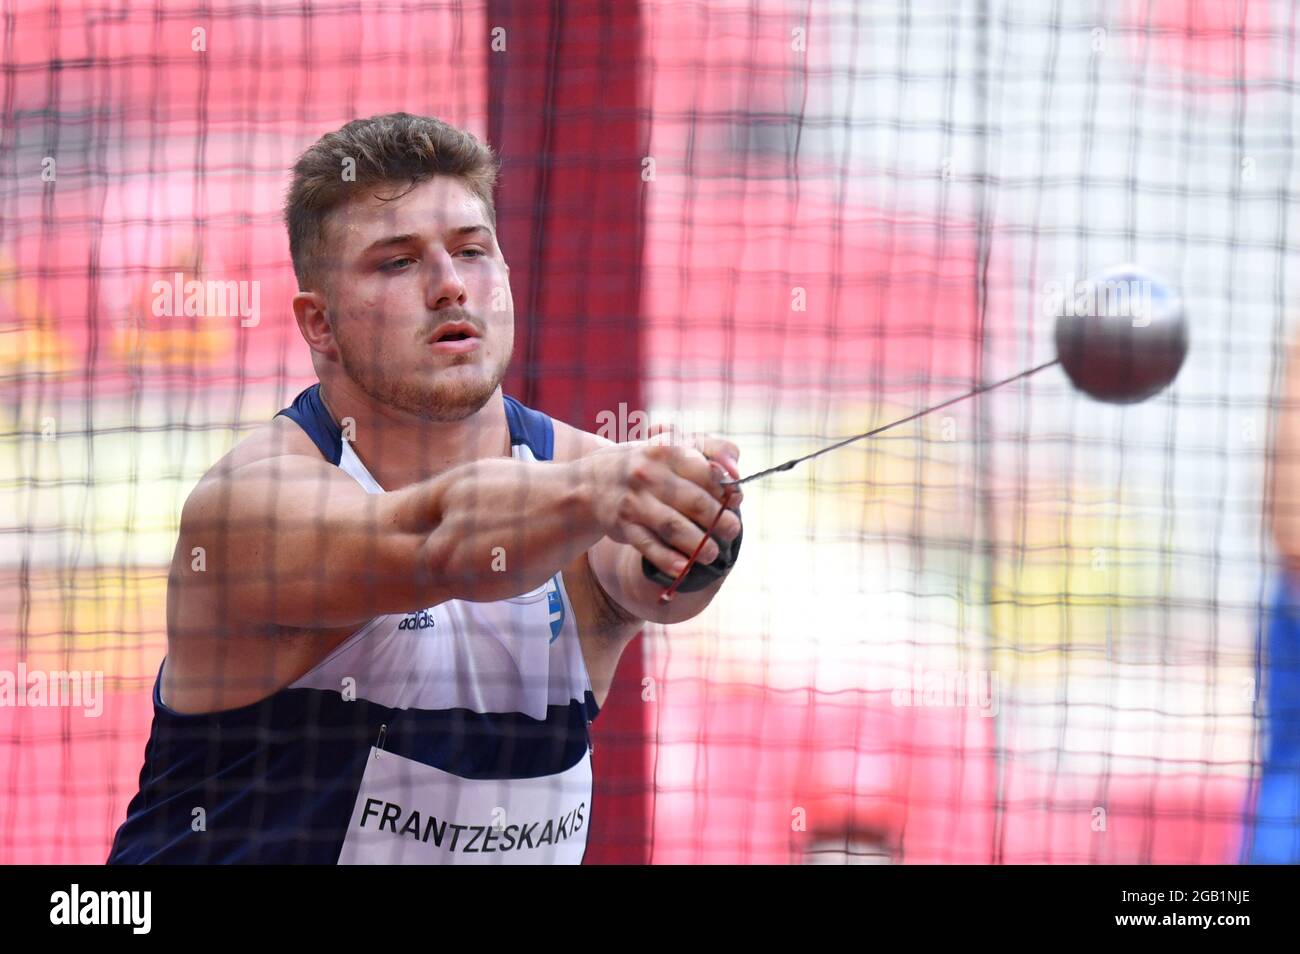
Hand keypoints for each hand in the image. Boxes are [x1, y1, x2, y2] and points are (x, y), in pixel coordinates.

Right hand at [577, 429, 742, 579]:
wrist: (591, 482)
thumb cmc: (646, 464)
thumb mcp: (674, 446)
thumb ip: (713, 450)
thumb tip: (737, 471)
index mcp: (666, 450)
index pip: (706, 471)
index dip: (727, 490)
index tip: (736, 501)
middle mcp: (647, 474)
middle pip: (694, 501)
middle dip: (719, 521)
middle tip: (732, 531)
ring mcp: (634, 501)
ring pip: (673, 526)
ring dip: (698, 544)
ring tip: (712, 554)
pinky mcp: (622, 526)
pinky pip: (649, 546)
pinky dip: (668, 560)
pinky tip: (684, 568)